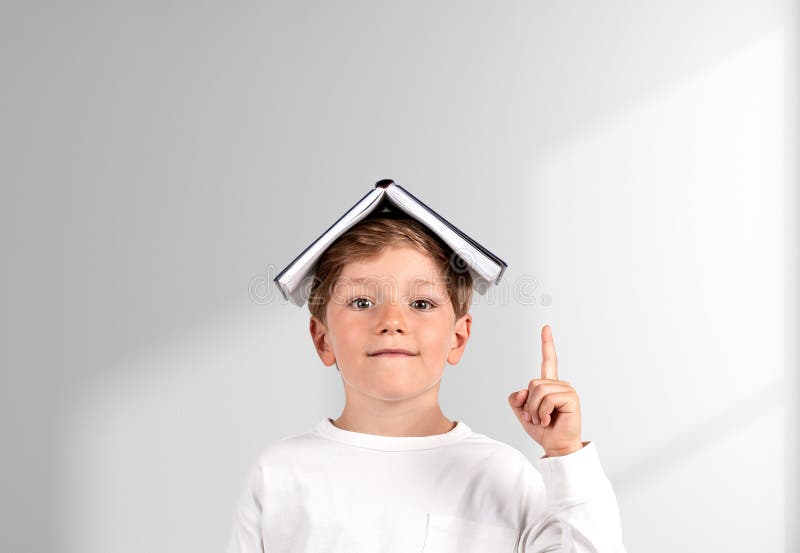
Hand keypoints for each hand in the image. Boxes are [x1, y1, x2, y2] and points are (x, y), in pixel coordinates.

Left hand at [508, 325, 583, 456]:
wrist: (556, 446)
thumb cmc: (543, 430)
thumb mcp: (522, 413)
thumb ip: (516, 399)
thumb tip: (522, 391)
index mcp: (549, 385)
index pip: (548, 360)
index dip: (547, 343)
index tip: (546, 328)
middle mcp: (560, 384)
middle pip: (532, 383)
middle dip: (529, 404)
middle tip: (536, 418)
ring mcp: (567, 390)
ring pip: (538, 390)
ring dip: (535, 410)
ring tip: (543, 420)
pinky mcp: (571, 398)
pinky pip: (547, 399)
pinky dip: (542, 412)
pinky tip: (549, 420)